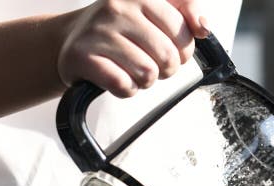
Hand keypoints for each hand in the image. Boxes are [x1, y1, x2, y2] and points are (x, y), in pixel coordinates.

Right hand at [57, 0, 208, 97]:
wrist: (70, 39)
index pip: (182, 31)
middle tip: (150, 62)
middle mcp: (117, 7)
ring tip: (131, 69)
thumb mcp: (153, 11)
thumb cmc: (120, 29)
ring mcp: (98, 31)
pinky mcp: (83, 56)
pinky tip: (117, 76)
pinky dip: (126, 89)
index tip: (169, 48)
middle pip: (168, 56)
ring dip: (144, 81)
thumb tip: (203, 28)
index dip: (182, 49)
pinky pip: (124, 86)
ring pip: (148, 73)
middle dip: (165, 69)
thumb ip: (185, 12)